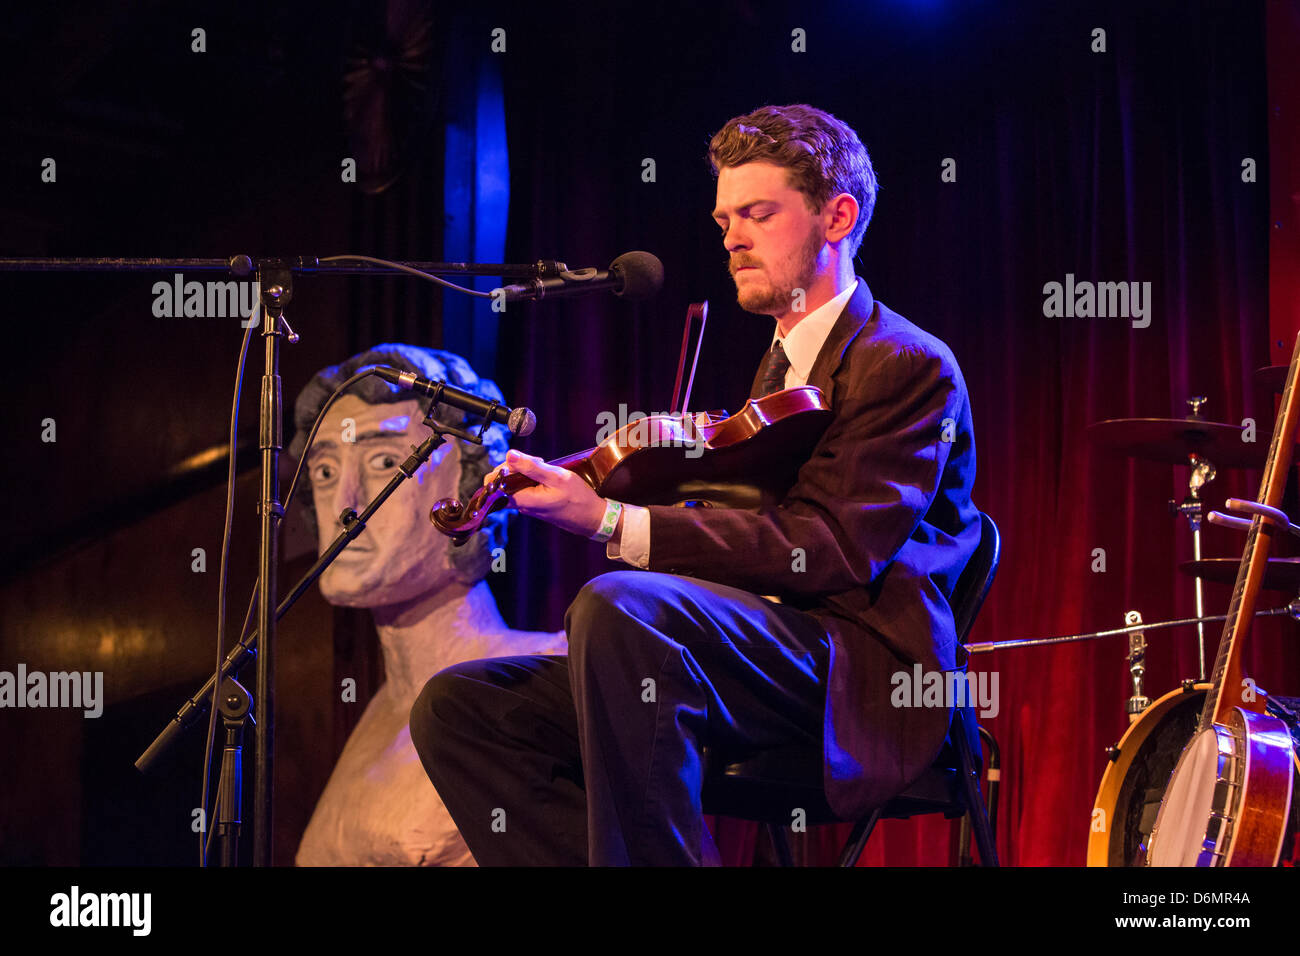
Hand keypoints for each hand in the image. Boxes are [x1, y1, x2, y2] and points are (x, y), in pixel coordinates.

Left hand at [486, 450, 610, 538]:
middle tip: (536, 462)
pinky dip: (532, 479)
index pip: (495, 483)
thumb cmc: (577, 499)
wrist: (592, 518)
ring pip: (515, 484)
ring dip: (525, 472)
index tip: (522, 461)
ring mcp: (528, 506)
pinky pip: (525, 489)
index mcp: (522, 499)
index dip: (503, 468)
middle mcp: (521, 505)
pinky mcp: (535, 505)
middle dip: (515, 467)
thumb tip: (509, 455)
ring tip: (544, 469)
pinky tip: (546, 477)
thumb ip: (531, 467)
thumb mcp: (556, 477)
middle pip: (503, 482)